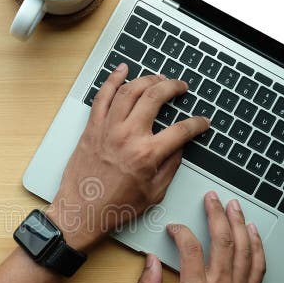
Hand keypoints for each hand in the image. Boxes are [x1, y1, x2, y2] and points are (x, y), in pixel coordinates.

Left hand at [46, 64, 209, 251]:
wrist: (81, 212)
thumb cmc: (114, 206)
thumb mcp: (154, 193)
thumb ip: (170, 167)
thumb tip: (179, 148)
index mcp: (147, 155)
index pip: (181, 130)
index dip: (197, 124)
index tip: (202, 122)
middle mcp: (128, 136)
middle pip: (155, 97)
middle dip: (173, 87)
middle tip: (181, 87)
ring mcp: (107, 129)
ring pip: (130, 90)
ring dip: (147, 79)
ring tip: (158, 78)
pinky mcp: (92, 128)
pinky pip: (102, 97)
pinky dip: (112, 80)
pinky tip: (122, 70)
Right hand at [136, 192, 265, 282]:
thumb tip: (150, 261)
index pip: (190, 248)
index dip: (181, 232)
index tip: (173, 229)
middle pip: (223, 240)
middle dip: (216, 214)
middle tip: (212, 198)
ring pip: (244, 249)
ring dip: (239, 223)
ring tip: (233, 206)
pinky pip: (258, 265)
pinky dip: (257, 246)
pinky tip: (252, 233)